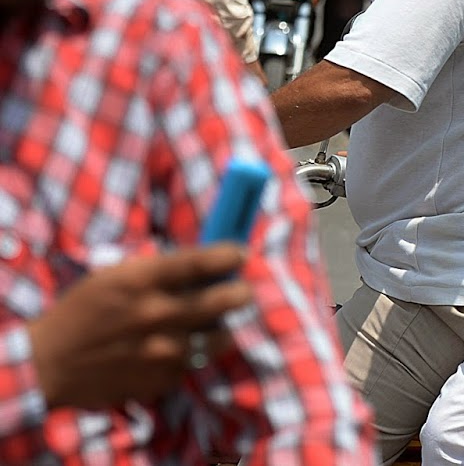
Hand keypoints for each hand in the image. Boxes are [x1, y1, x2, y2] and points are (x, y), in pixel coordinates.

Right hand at [27, 245, 250, 409]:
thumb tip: (203, 266)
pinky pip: (195, 364)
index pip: (203, 262)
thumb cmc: (82, 311)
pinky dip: (193, 356)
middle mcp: (159, 314)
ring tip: (214, 325)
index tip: (241, 254)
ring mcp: (164, 350)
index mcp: (144, 281)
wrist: (50, 364)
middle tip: (240, 291)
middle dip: (240, 292)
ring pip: (220, 337)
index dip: (230, 255)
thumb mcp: (115, 277)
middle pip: (226, 299)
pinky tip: (179, 350)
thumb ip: (158, 272)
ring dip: (221, 329)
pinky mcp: (163, 379)